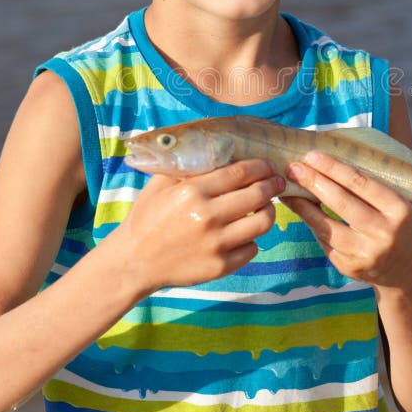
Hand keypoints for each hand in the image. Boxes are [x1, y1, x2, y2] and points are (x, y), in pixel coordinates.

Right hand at [114, 159, 281, 293]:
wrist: (134, 261)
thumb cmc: (148, 217)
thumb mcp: (160, 183)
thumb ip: (188, 164)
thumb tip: (216, 144)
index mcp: (192, 192)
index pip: (240, 173)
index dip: (260, 166)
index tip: (267, 165)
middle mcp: (207, 217)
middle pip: (257, 195)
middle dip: (273, 185)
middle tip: (277, 182)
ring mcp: (215, 244)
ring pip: (262, 222)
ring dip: (268, 211)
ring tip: (265, 206)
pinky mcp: (220, 267)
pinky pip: (252, 248)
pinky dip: (252, 239)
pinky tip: (244, 232)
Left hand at [283, 151, 411, 290]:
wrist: (408, 269)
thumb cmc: (396, 224)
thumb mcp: (395, 203)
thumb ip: (369, 187)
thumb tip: (326, 163)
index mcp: (398, 210)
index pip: (360, 183)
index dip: (333, 168)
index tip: (312, 156)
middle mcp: (383, 233)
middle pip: (341, 203)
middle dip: (313, 182)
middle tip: (293, 168)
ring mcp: (366, 254)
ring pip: (326, 226)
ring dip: (303, 206)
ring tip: (287, 190)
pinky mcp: (350, 268)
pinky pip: (324, 241)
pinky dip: (312, 224)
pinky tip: (302, 211)